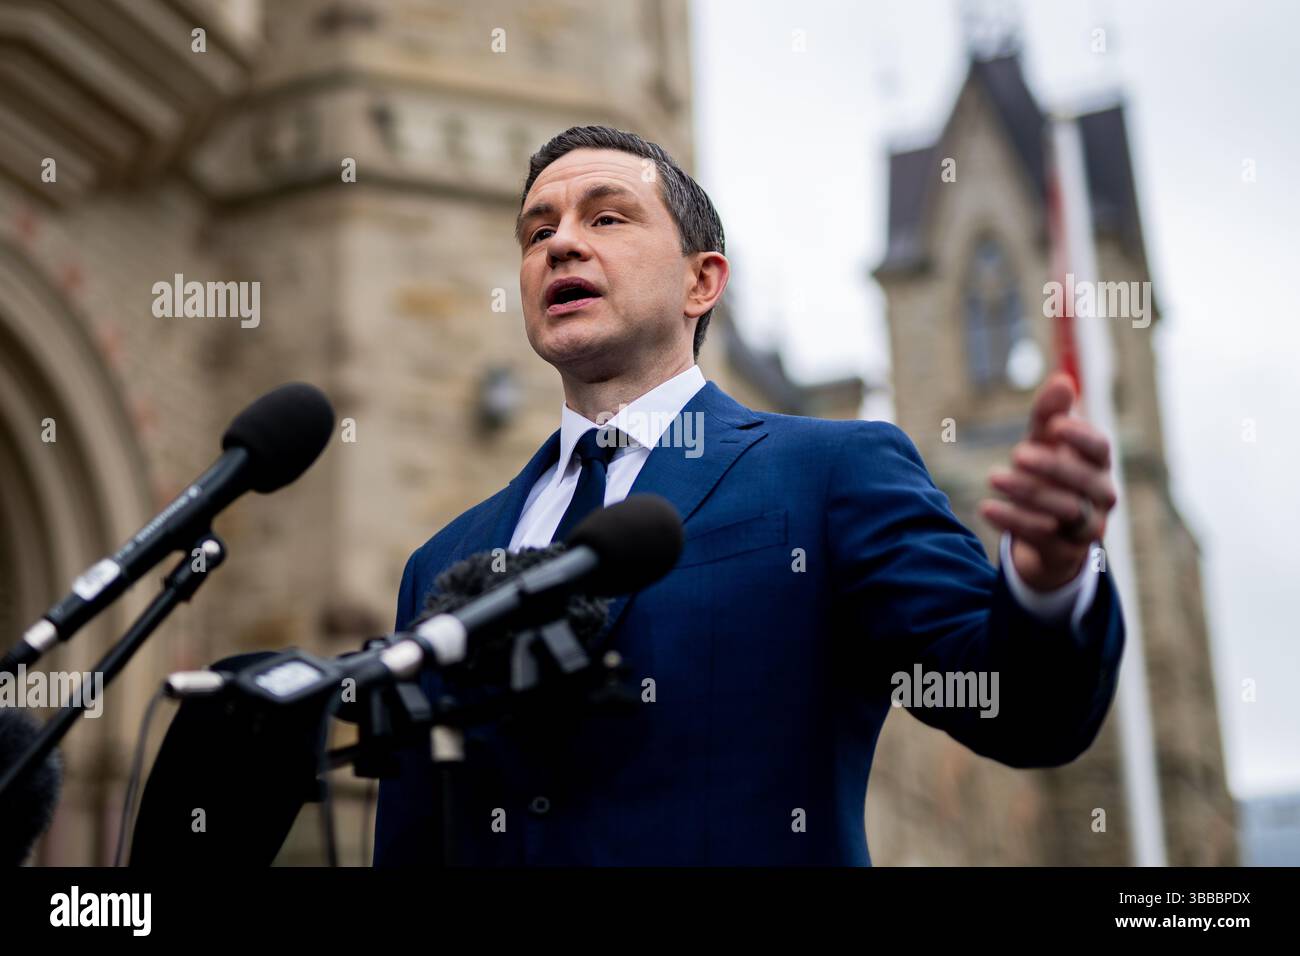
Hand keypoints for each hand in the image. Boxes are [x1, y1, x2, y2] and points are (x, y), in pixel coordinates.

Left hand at [978, 372, 1116, 590]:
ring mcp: (1087, 526)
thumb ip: (1050, 414)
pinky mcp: (1065, 551)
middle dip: (1052, 466)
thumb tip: (1062, 380)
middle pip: (1086, 481)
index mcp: (1098, 465)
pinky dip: (1013, 520)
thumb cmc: (1048, 475)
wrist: (1046, 534)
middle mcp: (1100, 496)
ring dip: (1028, 492)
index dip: (1080, 437)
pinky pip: (1043, 536)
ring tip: (993, 477)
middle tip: (1016, 453)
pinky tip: (985, 507)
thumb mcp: (1043, 444)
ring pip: (1066, 510)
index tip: (1054, 425)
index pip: (1100, 448)